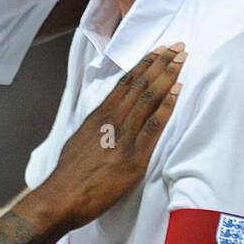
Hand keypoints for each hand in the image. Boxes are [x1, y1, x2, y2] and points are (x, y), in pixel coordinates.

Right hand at [37, 44, 184, 229]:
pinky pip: (153, 126)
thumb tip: (104, 121)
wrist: (61, 198)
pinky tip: (178, 91)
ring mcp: (123, 138)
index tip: (159, 51)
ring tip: (182, 59)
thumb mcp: (78, 141)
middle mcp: (111, 121)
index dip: (144, 64)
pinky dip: (166, 106)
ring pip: (148, 98)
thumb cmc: (68, 176)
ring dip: (168, 76)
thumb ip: (95, 127)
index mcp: (98, 116)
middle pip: (140, 84)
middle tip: (178, 46)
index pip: (125, 83)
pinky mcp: (133, 158)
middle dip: (162, 62)